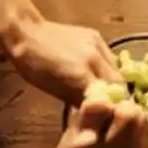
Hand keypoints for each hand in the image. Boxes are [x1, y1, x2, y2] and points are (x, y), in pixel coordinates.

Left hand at [0, 17, 120, 104]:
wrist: (27, 32)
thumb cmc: (34, 67)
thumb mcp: (55, 90)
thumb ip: (80, 100)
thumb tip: (97, 111)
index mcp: (81, 76)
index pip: (110, 98)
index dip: (113, 108)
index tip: (111, 115)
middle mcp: (94, 59)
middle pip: (120, 84)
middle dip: (117, 96)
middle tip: (110, 104)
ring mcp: (98, 46)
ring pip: (118, 70)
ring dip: (114, 81)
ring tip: (105, 88)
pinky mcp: (97, 37)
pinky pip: (110, 58)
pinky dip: (108, 68)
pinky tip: (98, 72)